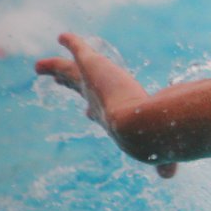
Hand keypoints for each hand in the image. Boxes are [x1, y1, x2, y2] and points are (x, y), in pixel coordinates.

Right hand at [35, 33, 177, 177]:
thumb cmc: (151, 141)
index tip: (87, 113)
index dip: (92, 111)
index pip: (97, 112)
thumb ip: (166, 163)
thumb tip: (169, 175)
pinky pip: (78, 50)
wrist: (138, 128)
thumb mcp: (160, 153)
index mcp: (111, 118)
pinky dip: (72, 42)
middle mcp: (97, 102)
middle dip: (67, 84)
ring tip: (41, 64)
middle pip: (78, 90)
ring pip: (69, 72)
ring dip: (56, 66)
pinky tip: (64, 36)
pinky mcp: (91, 66)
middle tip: (57, 79)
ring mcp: (91, 84)